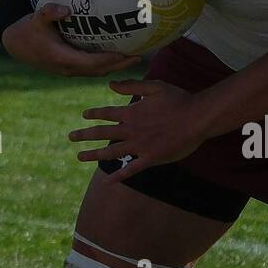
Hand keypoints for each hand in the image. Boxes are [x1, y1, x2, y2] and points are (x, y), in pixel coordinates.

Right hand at [2, 3, 142, 77]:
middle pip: (101, 70)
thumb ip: (50, 12)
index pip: (92, 62)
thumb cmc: (28, 29)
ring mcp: (70, 71)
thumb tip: (66, 9)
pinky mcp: (71, 69)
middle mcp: (68, 69)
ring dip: (117, 67)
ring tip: (135, 58)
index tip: (126, 54)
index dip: (110, 60)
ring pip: (98, 72)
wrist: (16, 44)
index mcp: (62, 59)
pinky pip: (93, 69)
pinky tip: (119, 57)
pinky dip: (108, 65)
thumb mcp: (36, 18)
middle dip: (121, 65)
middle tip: (140, 56)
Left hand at [69, 79, 208, 175]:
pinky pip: (131, 170)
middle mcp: (131, 130)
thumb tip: (110, 84)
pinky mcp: (150, 159)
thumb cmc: (179, 100)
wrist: (196, 118)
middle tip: (70, 137)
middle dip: (84, 135)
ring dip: (93, 154)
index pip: (106, 113)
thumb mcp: (154, 87)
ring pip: (111, 151)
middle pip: (102, 133)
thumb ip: (132, 86)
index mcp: (132, 113)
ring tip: (79, 156)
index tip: (84, 115)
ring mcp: (139, 146)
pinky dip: (118, 176)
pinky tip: (107, 182)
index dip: (94, 114)